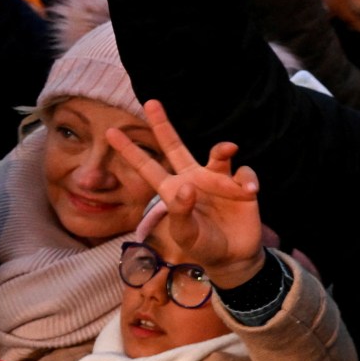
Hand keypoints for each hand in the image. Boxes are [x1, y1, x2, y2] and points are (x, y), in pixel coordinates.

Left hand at [105, 98, 264, 285]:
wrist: (234, 258)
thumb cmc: (203, 246)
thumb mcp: (185, 235)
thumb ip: (181, 212)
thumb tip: (186, 186)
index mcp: (173, 190)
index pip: (147, 167)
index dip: (130, 150)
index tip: (110, 132)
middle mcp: (193, 179)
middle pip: (175, 146)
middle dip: (163, 125)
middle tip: (151, 102)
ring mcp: (218, 181)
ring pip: (218, 154)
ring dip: (223, 149)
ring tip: (228, 150)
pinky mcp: (241, 187)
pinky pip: (245, 173)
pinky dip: (248, 180)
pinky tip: (249, 193)